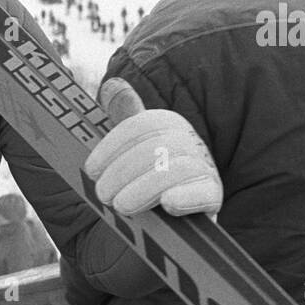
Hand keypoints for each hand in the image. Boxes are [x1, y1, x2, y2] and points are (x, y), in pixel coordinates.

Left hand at [85, 78, 221, 216]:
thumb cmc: (143, 181)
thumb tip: (111, 84)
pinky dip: (186, 197)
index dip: (113, 146)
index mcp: (168, 125)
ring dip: (145, 188)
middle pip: (158, 146)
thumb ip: (121, 119)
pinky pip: (205, 193)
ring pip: (178, 169)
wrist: (167, 220)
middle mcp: (189, 143)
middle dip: (124, 170)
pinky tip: (168, 204)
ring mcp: (204, 169)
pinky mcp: (213, 197)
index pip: (141, 125)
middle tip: (104, 194)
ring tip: (122, 205)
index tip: (91, 170)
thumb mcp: (130, 148)